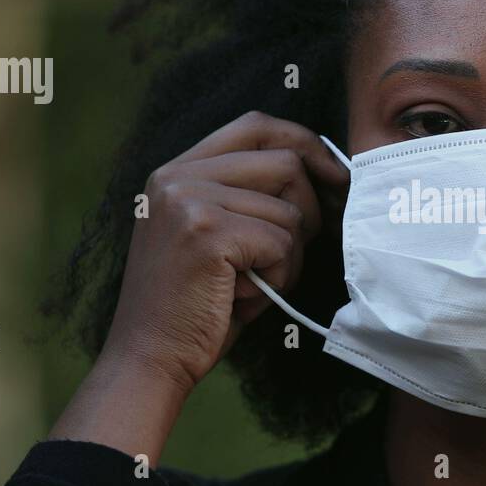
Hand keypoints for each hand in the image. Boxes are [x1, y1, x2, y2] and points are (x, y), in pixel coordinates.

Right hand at [101, 110, 349, 394]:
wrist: (149, 359)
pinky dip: (280, 277)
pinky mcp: (209, 232)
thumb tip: (326, 172)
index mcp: (176, 172)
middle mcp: (178, 177)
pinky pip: (283, 243)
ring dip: (290, 257)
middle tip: (292, 254)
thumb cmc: (196, 306)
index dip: (305, 143)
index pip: (255, 126)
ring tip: (254, 285)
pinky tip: (246, 298)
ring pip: (290, 211)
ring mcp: (190, 201)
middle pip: (285, 162)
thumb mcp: (214, 236)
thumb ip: (248, 197)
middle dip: (311, 209)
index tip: (336, 173)